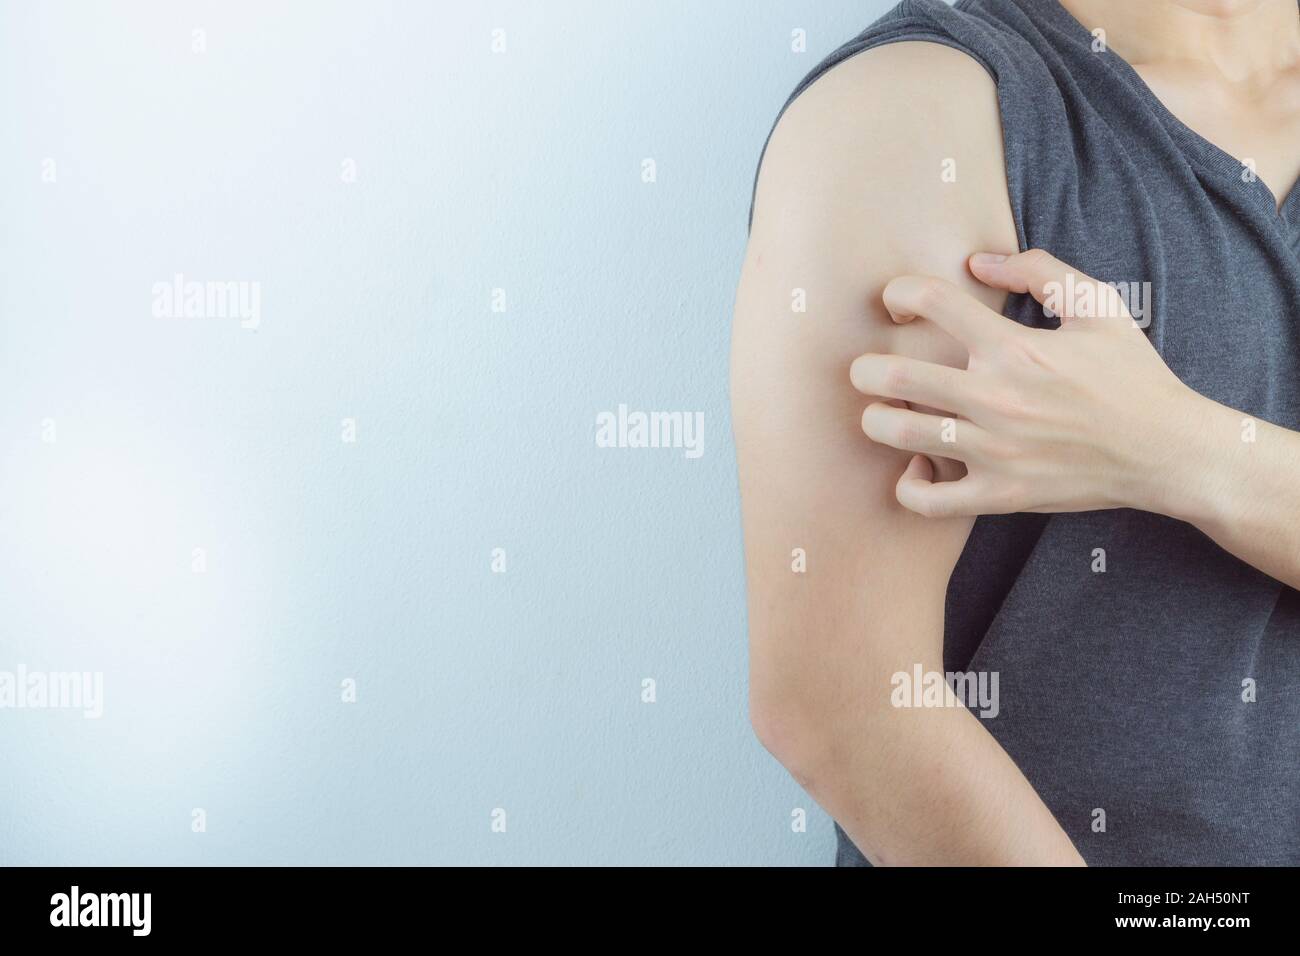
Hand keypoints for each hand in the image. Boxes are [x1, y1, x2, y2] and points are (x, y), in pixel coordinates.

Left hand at [849, 249, 1211, 517]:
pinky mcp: (998, 494)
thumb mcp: (1099, 307)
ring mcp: (993, 451)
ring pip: (895, 433)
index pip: (930, 301)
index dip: (899, 293)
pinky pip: (926, 501)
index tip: (899, 305)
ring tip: (887, 412)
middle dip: (864, 367)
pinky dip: (907, 485)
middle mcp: (995, 398)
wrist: (1167, 452)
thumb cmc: (1132, 376)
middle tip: (869, 369)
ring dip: (876, 419)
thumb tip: (979, 261)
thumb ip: (1040, 271)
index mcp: (1014, 347)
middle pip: (890, 375)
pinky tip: (916, 466)